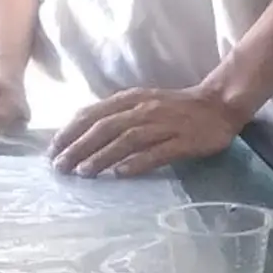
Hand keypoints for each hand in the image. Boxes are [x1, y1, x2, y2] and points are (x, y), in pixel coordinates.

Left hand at [49, 86, 244, 176]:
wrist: (219, 104)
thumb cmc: (177, 107)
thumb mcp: (143, 102)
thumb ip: (118, 116)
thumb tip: (85, 136)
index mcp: (132, 98)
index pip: (94, 113)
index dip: (71, 131)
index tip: (53, 149)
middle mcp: (145, 109)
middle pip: (106, 127)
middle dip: (79, 147)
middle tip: (60, 166)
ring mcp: (165, 125)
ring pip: (127, 140)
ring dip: (102, 156)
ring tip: (83, 173)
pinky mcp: (184, 140)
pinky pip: (157, 152)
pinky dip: (137, 163)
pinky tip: (120, 174)